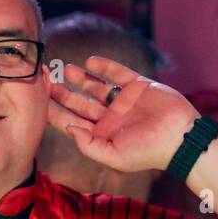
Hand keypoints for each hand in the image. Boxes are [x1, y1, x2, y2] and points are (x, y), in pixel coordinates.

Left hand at [47, 56, 199, 173]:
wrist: (180, 138)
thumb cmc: (148, 152)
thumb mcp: (113, 156)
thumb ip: (88, 145)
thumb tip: (69, 129)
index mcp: (99, 134)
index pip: (70, 121)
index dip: (53, 110)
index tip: (37, 98)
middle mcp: (107, 116)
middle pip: (77, 102)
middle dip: (60, 91)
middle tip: (43, 77)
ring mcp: (121, 100)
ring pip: (94, 86)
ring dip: (79, 78)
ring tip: (65, 68)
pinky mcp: (137, 85)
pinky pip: (116, 72)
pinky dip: (104, 66)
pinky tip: (90, 62)